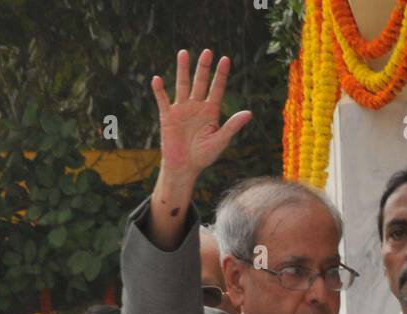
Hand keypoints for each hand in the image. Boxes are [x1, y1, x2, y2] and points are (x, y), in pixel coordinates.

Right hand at [152, 49, 250, 182]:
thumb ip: (232, 126)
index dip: (221, 75)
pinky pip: (163, 100)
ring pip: (182, 85)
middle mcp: (196, 106)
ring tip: (184, 53)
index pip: (217, 89)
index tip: (226, 59)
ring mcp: (182, 109)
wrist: (184, 168)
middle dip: (204, 68)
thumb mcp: (220, 141)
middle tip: (207, 52)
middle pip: (200, 82)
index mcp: (211, 112)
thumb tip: (249, 113)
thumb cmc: (203, 156)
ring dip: (182, 70)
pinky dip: (159, 90)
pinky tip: (157, 79)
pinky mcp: (168, 116)